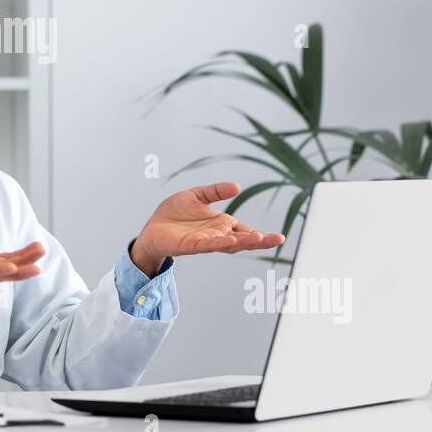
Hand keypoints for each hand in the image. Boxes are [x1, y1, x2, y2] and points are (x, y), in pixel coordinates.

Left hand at [132, 182, 284, 274]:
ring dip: (244, 242)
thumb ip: (215, 191)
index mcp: (221, 224)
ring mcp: (205, 241)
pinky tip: (231, 241)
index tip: (279, 236)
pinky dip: (220, 243)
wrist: (152, 228)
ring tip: (259, 238)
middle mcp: (217, 235)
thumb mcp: (197, 196)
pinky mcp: (191, 245)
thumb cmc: (174, 214)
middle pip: (243, 239)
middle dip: (260, 240)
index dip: (261, 234)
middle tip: (278, 239)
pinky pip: (208, 244)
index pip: (245, 230)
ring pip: (228, 244)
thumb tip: (237, 186)